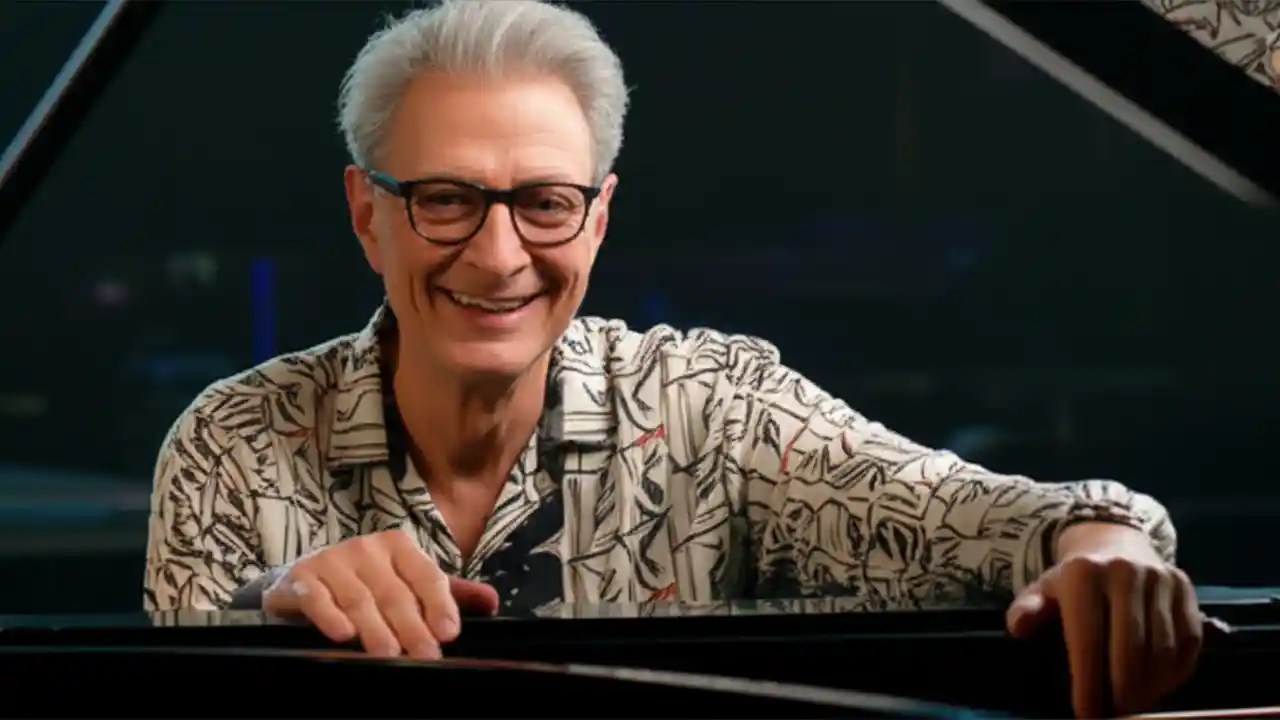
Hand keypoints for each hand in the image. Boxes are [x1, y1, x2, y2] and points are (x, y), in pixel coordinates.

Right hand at [263, 529, 499, 658]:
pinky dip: (330, 616)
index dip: (439, 604)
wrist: (302, 580)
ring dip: (375, 628)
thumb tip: (492, 602)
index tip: (449, 633)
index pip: (426, 575)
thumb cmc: (366, 583)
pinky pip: (318, 598)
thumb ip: (448, 593)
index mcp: (399, 547)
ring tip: (389, 654)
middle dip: (412, 627)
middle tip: (425, 656)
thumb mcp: (408, 582)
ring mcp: (333, 561)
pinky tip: (344, 635)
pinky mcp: (302, 578)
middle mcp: (367, 548)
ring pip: (360, 599)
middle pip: (395, 593)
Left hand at [1006, 523, 1202, 717]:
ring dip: (1150, 687)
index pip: (1087, 639)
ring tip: (1134, 704)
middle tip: (1115, 714)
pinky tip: (1157, 685)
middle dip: (1122, 692)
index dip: (1088, 682)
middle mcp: (1125, 573)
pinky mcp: (1186, 588)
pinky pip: (1189, 641)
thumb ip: (1027, 609)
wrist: (1115, 544)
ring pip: (1162, 650)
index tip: (1086, 713)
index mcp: (1083, 574)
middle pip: (1130, 650)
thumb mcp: (1043, 589)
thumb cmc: (1074, 580)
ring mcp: (1160, 579)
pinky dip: (1175, 672)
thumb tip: (1019, 628)